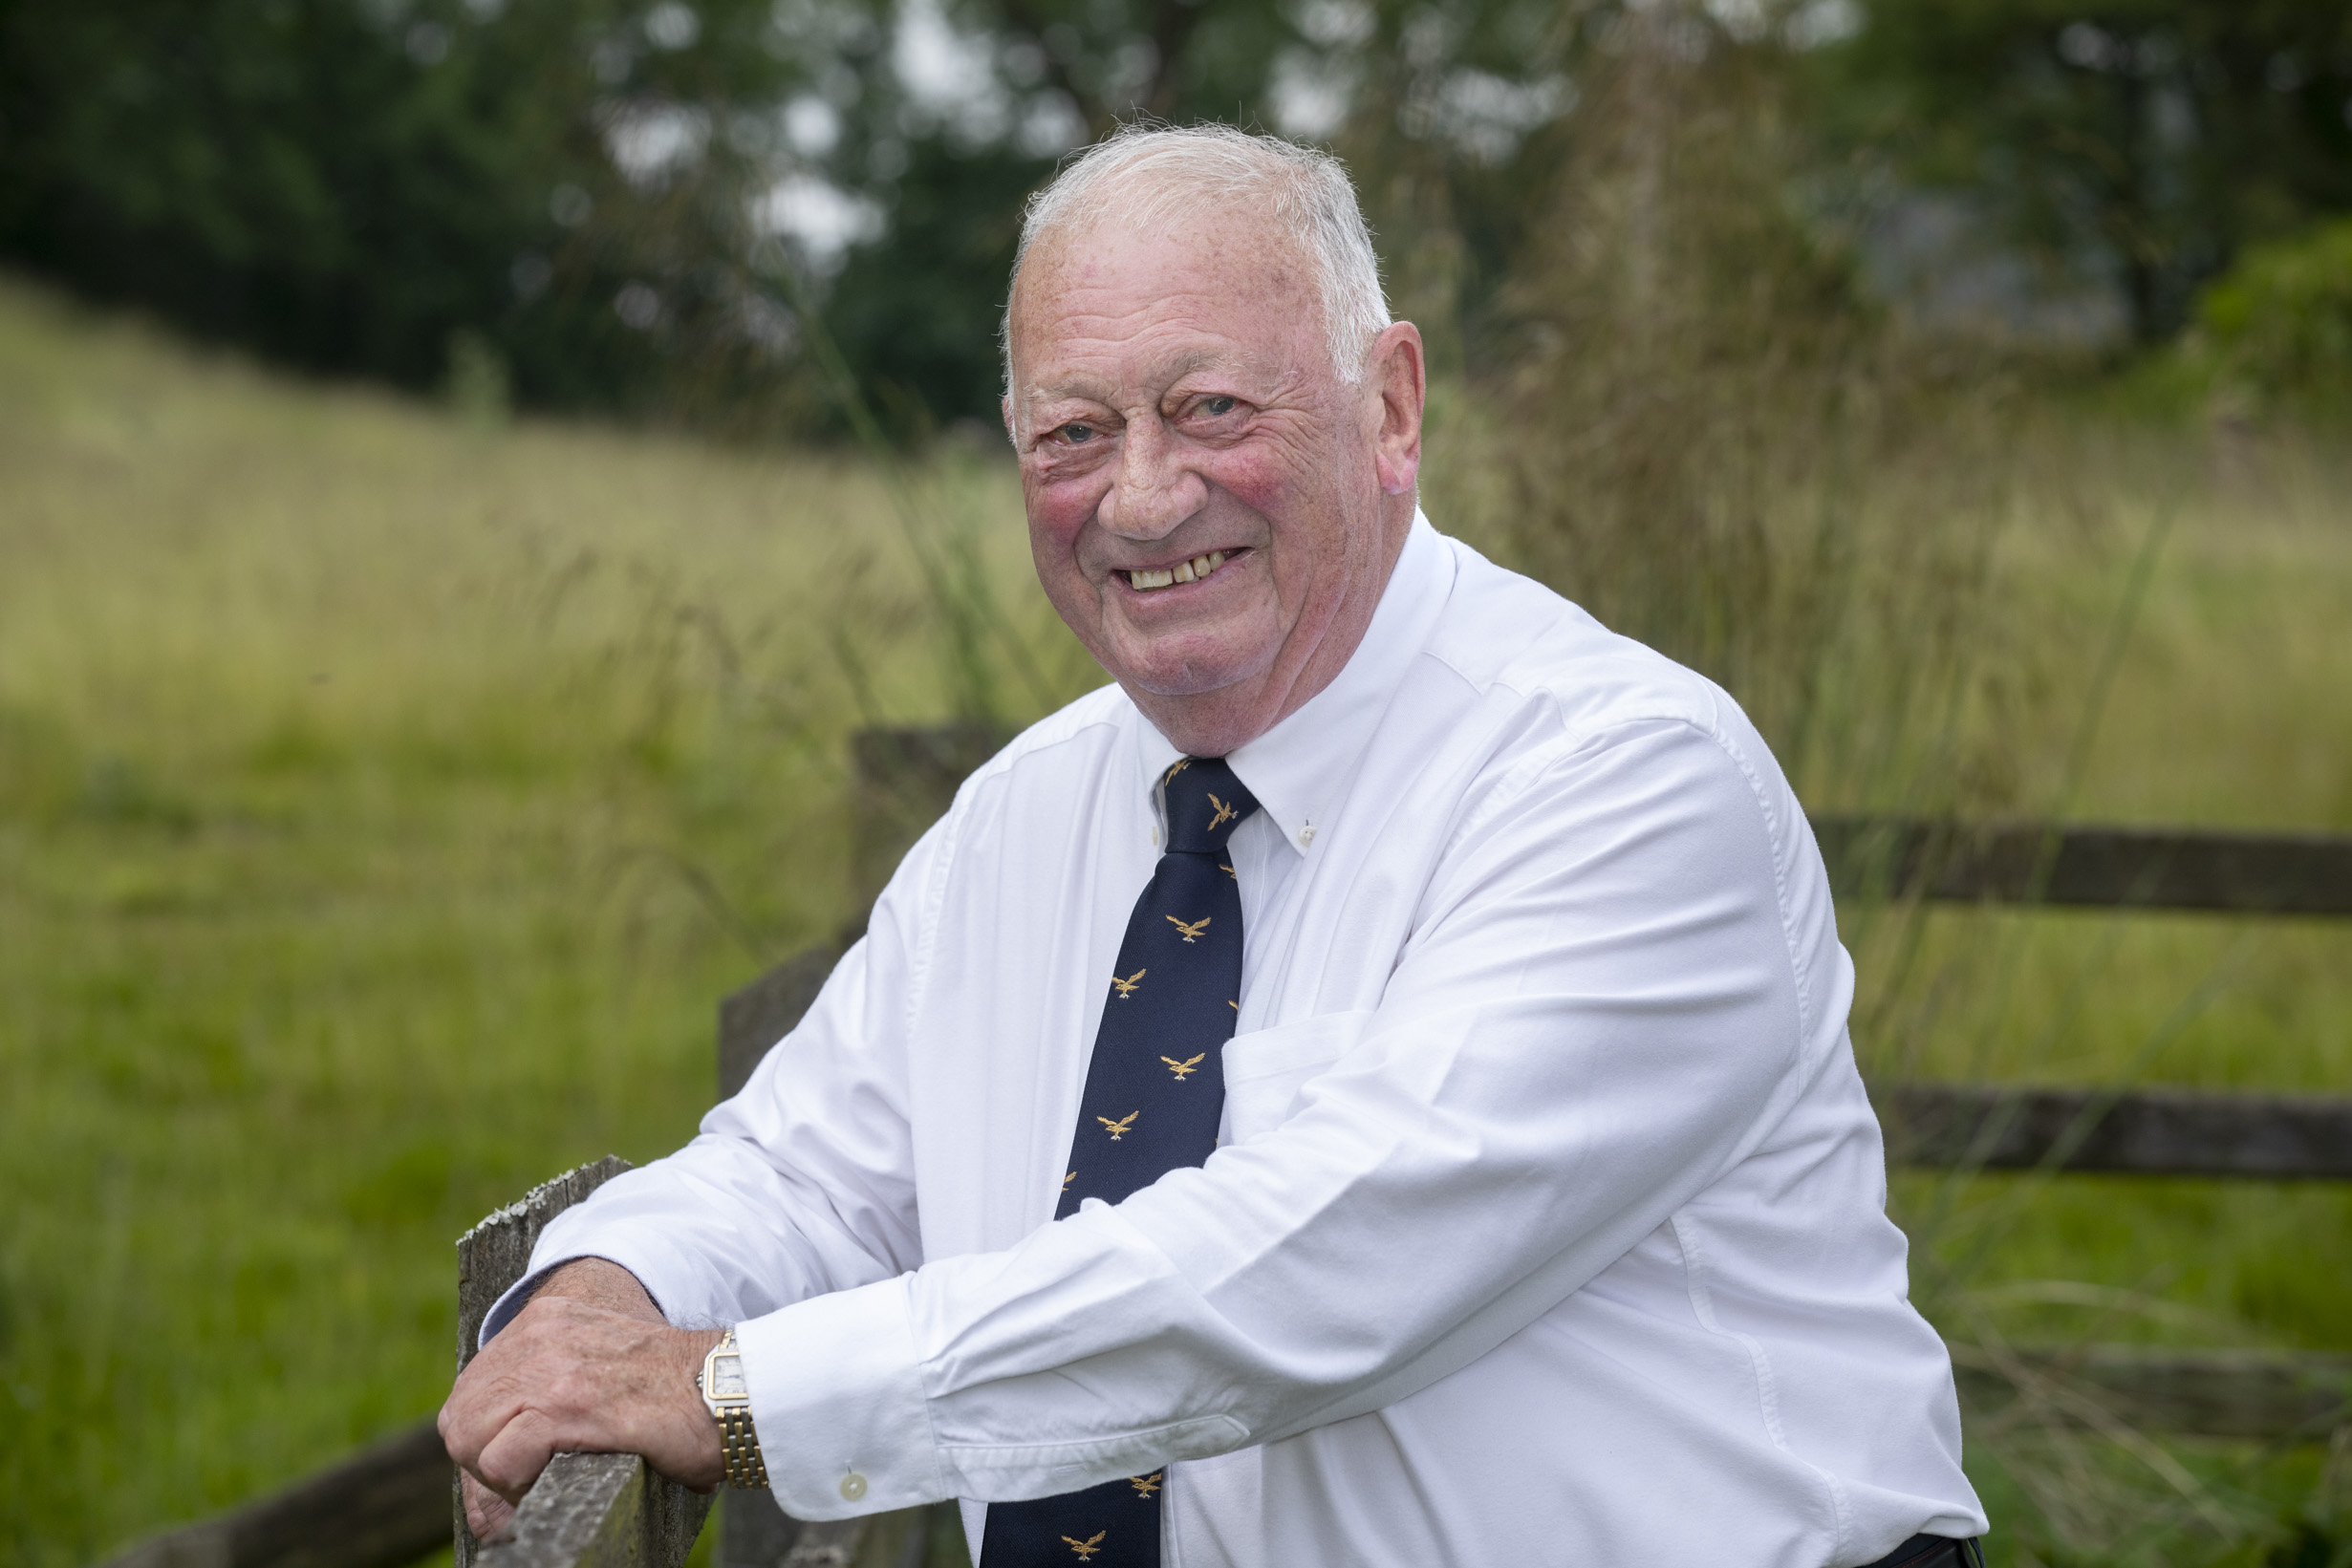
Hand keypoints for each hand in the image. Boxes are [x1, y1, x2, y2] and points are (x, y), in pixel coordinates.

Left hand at [439, 1260, 725, 1539]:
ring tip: (536, 1491)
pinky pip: (501, 1458)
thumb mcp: (602, 1376)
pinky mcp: (568, 1405)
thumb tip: (499, 1489)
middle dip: (479, 1467)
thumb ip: (549, 1404)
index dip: (478, 1444)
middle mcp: (541, 1336)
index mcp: (547, 1321)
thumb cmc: (676, 1396)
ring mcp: (552, 1368)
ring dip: (495, 1479)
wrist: (729, 1389)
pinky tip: (549, 1487)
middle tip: (517, 1497)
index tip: (503, 1481)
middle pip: (461, 1417)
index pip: (473, 1391)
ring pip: (471, 1438)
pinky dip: (513, 1489)